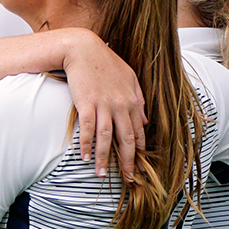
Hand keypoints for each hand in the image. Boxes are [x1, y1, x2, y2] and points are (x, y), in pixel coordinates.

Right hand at [61, 32, 145, 179]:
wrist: (83, 48)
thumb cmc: (106, 62)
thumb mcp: (129, 77)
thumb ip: (139, 99)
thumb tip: (145, 121)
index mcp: (133, 101)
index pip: (139, 132)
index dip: (139, 152)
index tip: (139, 167)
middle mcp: (121, 105)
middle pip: (126, 139)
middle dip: (127, 162)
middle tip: (128, 179)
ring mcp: (103, 105)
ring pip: (106, 138)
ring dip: (104, 158)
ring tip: (101, 174)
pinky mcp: (86, 103)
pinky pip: (87, 129)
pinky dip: (85, 144)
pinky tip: (84, 157)